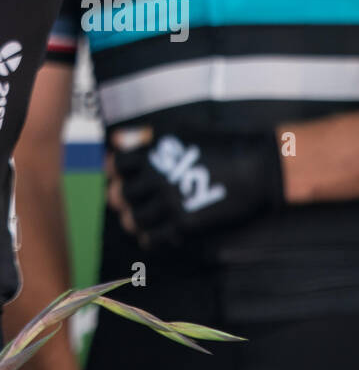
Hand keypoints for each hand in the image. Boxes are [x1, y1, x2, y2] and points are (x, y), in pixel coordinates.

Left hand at [108, 127, 283, 250]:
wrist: (254, 167)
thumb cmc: (220, 144)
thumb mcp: (180, 130)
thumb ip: (145, 136)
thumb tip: (116, 139)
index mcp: (154, 152)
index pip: (118, 165)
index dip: (115, 171)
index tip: (120, 175)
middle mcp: (157, 177)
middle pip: (122, 193)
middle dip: (120, 197)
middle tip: (125, 200)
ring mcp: (170, 201)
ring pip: (135, 218)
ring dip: (132, 219)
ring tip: (136, 219)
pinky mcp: (185, 222)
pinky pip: (155, 237)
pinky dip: (149, 239)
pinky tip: (151, 237)